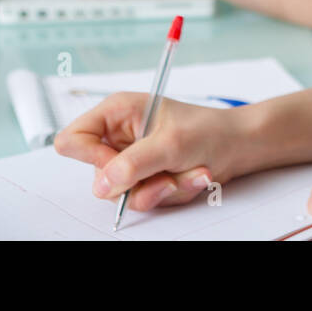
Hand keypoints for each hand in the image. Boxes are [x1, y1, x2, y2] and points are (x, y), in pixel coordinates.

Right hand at [54, 91, 246, 212]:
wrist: (239, 146)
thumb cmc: (210, 131)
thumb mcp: (172, 144)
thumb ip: (134, 165)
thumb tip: (102, 184)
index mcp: (117, 112)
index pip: (72, 140)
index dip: (90, 159)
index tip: (121, 167)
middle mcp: (119, 135)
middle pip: (98, 175)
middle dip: (139, 180)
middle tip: (168, 172)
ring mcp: (132, 159)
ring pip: (123, 193)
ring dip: (161, 188)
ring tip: (189, 171)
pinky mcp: (145, 177)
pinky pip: (143, 198)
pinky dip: (170, 193)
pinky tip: (191, 177)